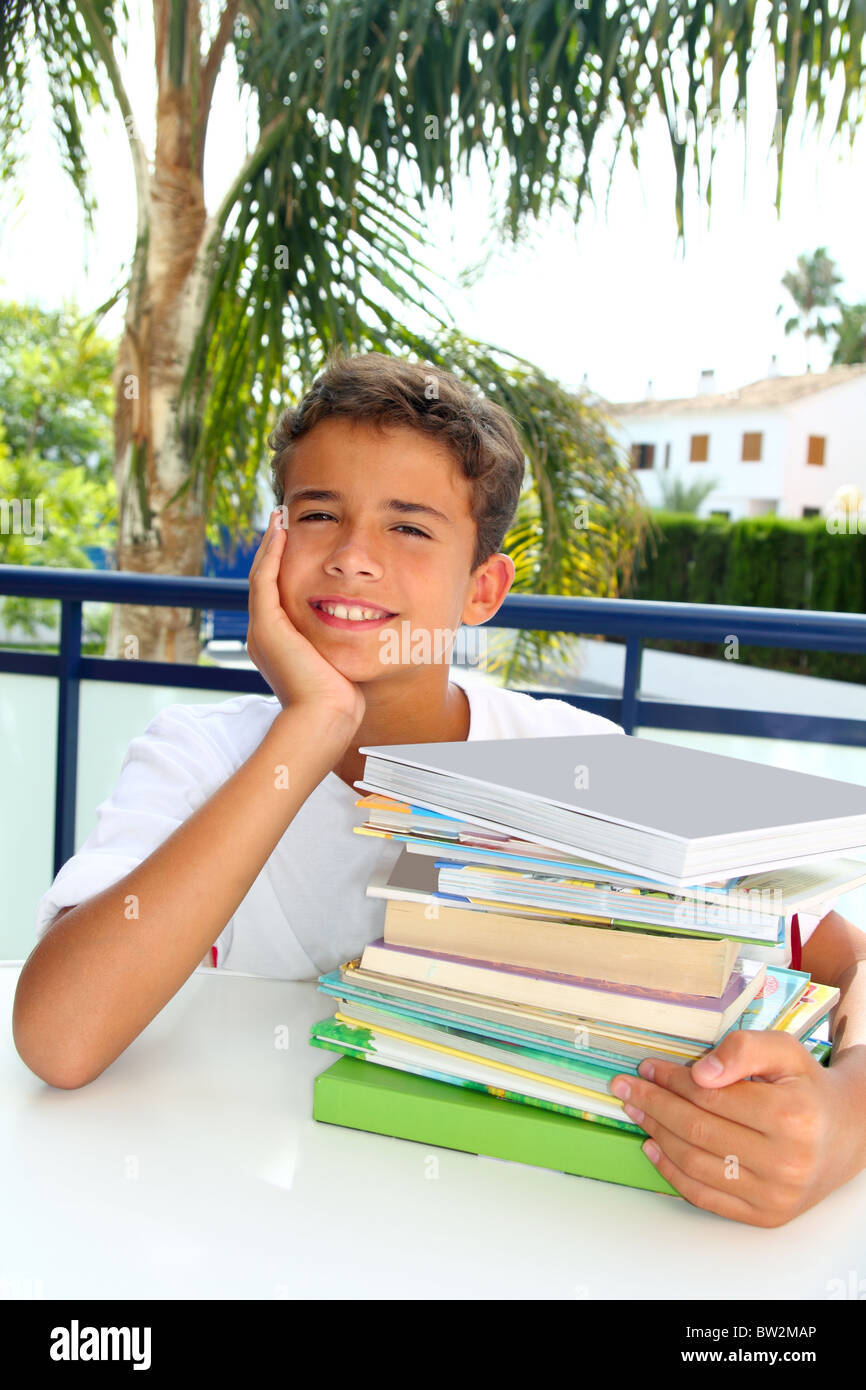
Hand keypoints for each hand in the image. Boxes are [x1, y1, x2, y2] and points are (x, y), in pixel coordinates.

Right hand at [246, 509, 365, 726]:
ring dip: (270, 544)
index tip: (296, 542)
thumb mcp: (339, 663)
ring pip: (261, 576)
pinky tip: (281, 531)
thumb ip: (341, 646)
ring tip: (278, 518)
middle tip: (281, 520)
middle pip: (265, 581)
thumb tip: (363, 633)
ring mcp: (261, 630)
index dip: (284, 567)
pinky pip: (265, 579)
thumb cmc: (340, 699)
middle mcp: (263, 635)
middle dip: (273, 550)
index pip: (277, 596)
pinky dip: (271, 553)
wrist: (325, 718)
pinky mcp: (265, 626)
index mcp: (278, 644)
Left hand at [610, 1031, 864, 1226]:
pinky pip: (705, 1196)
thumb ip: (743, 1049)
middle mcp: (785, 1162)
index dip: (671, 1080)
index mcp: (790, 1116)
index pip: (711, 1096)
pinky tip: (653, 1147)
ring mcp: (775, 1195)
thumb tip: (700, 1071)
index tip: (647, 1067)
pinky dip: (671, 1172)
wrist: (845, 1134)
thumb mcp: (783, 1051)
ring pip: (695, 1163)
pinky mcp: (765, 1216)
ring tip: (636, 1111)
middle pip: (698, 1129)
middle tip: (625, 1087)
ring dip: (656, 1134)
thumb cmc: (806, 1088)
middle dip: (654, 1105)